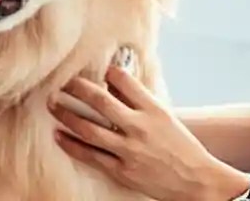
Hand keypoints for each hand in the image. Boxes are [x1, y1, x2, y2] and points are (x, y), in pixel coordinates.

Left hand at [50, 65, 249, 200]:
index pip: (125, 80)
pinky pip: (91, 155)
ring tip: (52, 105)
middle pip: (101, 101)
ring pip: (89, 129)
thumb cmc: (182, 147)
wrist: (196, 180)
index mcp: (154, 109)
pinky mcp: (122, 170)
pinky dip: (72, 144)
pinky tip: (59, 135)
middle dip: (77, 89)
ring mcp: (130, 150)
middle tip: (62, 82)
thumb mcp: (166, 117)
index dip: (107, 72)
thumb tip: (116, 83)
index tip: (95, 69)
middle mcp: (140, 127)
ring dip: (67, 115)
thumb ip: (142, 101)